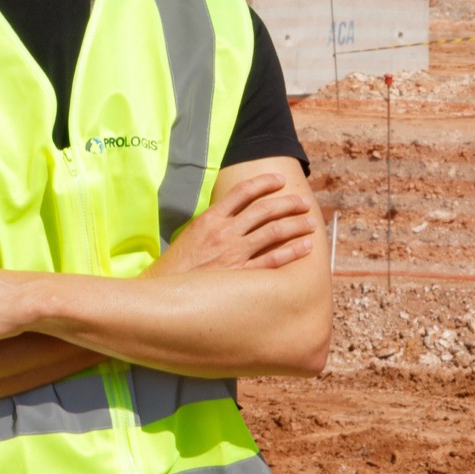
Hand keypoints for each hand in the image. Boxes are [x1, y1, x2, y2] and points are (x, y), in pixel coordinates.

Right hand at [150, 171, 319, 276]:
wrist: (164, 292)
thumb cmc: (177, 265)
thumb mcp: (191, 233)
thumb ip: (214, 222)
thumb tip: (234, 214)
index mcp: (211, 218)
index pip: (243, 192)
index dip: (264, 183)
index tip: (280, 181)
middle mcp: (225, 232)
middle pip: (264, 210)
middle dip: (287, 204)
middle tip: (303, 202)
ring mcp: (235, 254)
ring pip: (272, 233)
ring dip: (295, 224)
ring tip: (310, 221)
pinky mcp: (242, 275)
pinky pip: (272, 260)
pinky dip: (291, 252)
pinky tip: (305, 246)